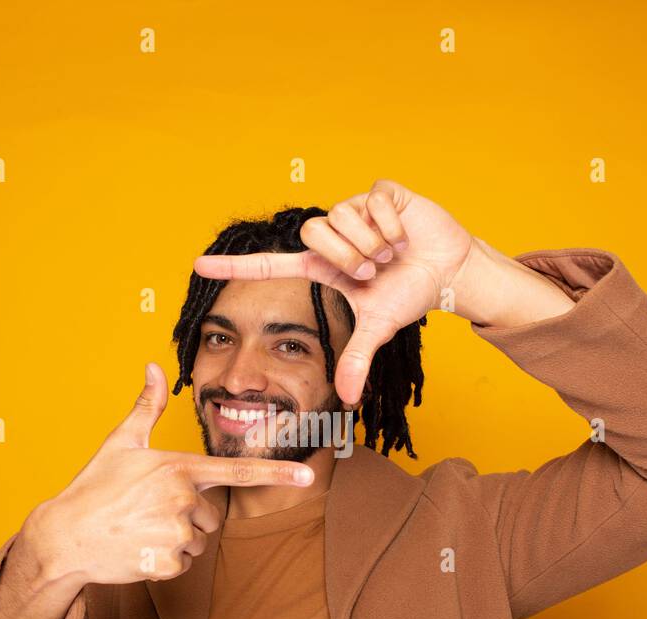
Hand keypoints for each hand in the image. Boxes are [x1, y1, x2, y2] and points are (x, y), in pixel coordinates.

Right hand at [19, 363, 314, 586]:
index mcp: (178, 468)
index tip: (308, 475)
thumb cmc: (93, 488)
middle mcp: (182, 499)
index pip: (238, 471)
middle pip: (211, 514)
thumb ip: (145, 406)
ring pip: (197, 541)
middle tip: (149, 512)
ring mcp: (175, 532)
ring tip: (141, 529)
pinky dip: (162, 561)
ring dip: (176, 540)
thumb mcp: (119, 443)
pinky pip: (182, 564)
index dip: (277, 473)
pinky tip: (137, 549)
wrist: (64, 537)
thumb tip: (152, 367)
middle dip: (188, 516)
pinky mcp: (166, 562)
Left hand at [192, 178, 477, 404]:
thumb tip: (346, 398)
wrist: (449, 269)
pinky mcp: (379, 191)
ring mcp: (353, 210)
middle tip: (371, 271)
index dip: (235, 267)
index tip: (197, 266)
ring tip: (391, 253)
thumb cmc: (408, 293)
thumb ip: (357, 358)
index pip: (269, 265)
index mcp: (322, 266)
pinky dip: (392, 225)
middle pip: (313, 235)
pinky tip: (404, 234)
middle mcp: (331, 236)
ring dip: (372, 243)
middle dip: (347, 258)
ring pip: (342, 217)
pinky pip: (373, 203)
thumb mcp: (378, 327)